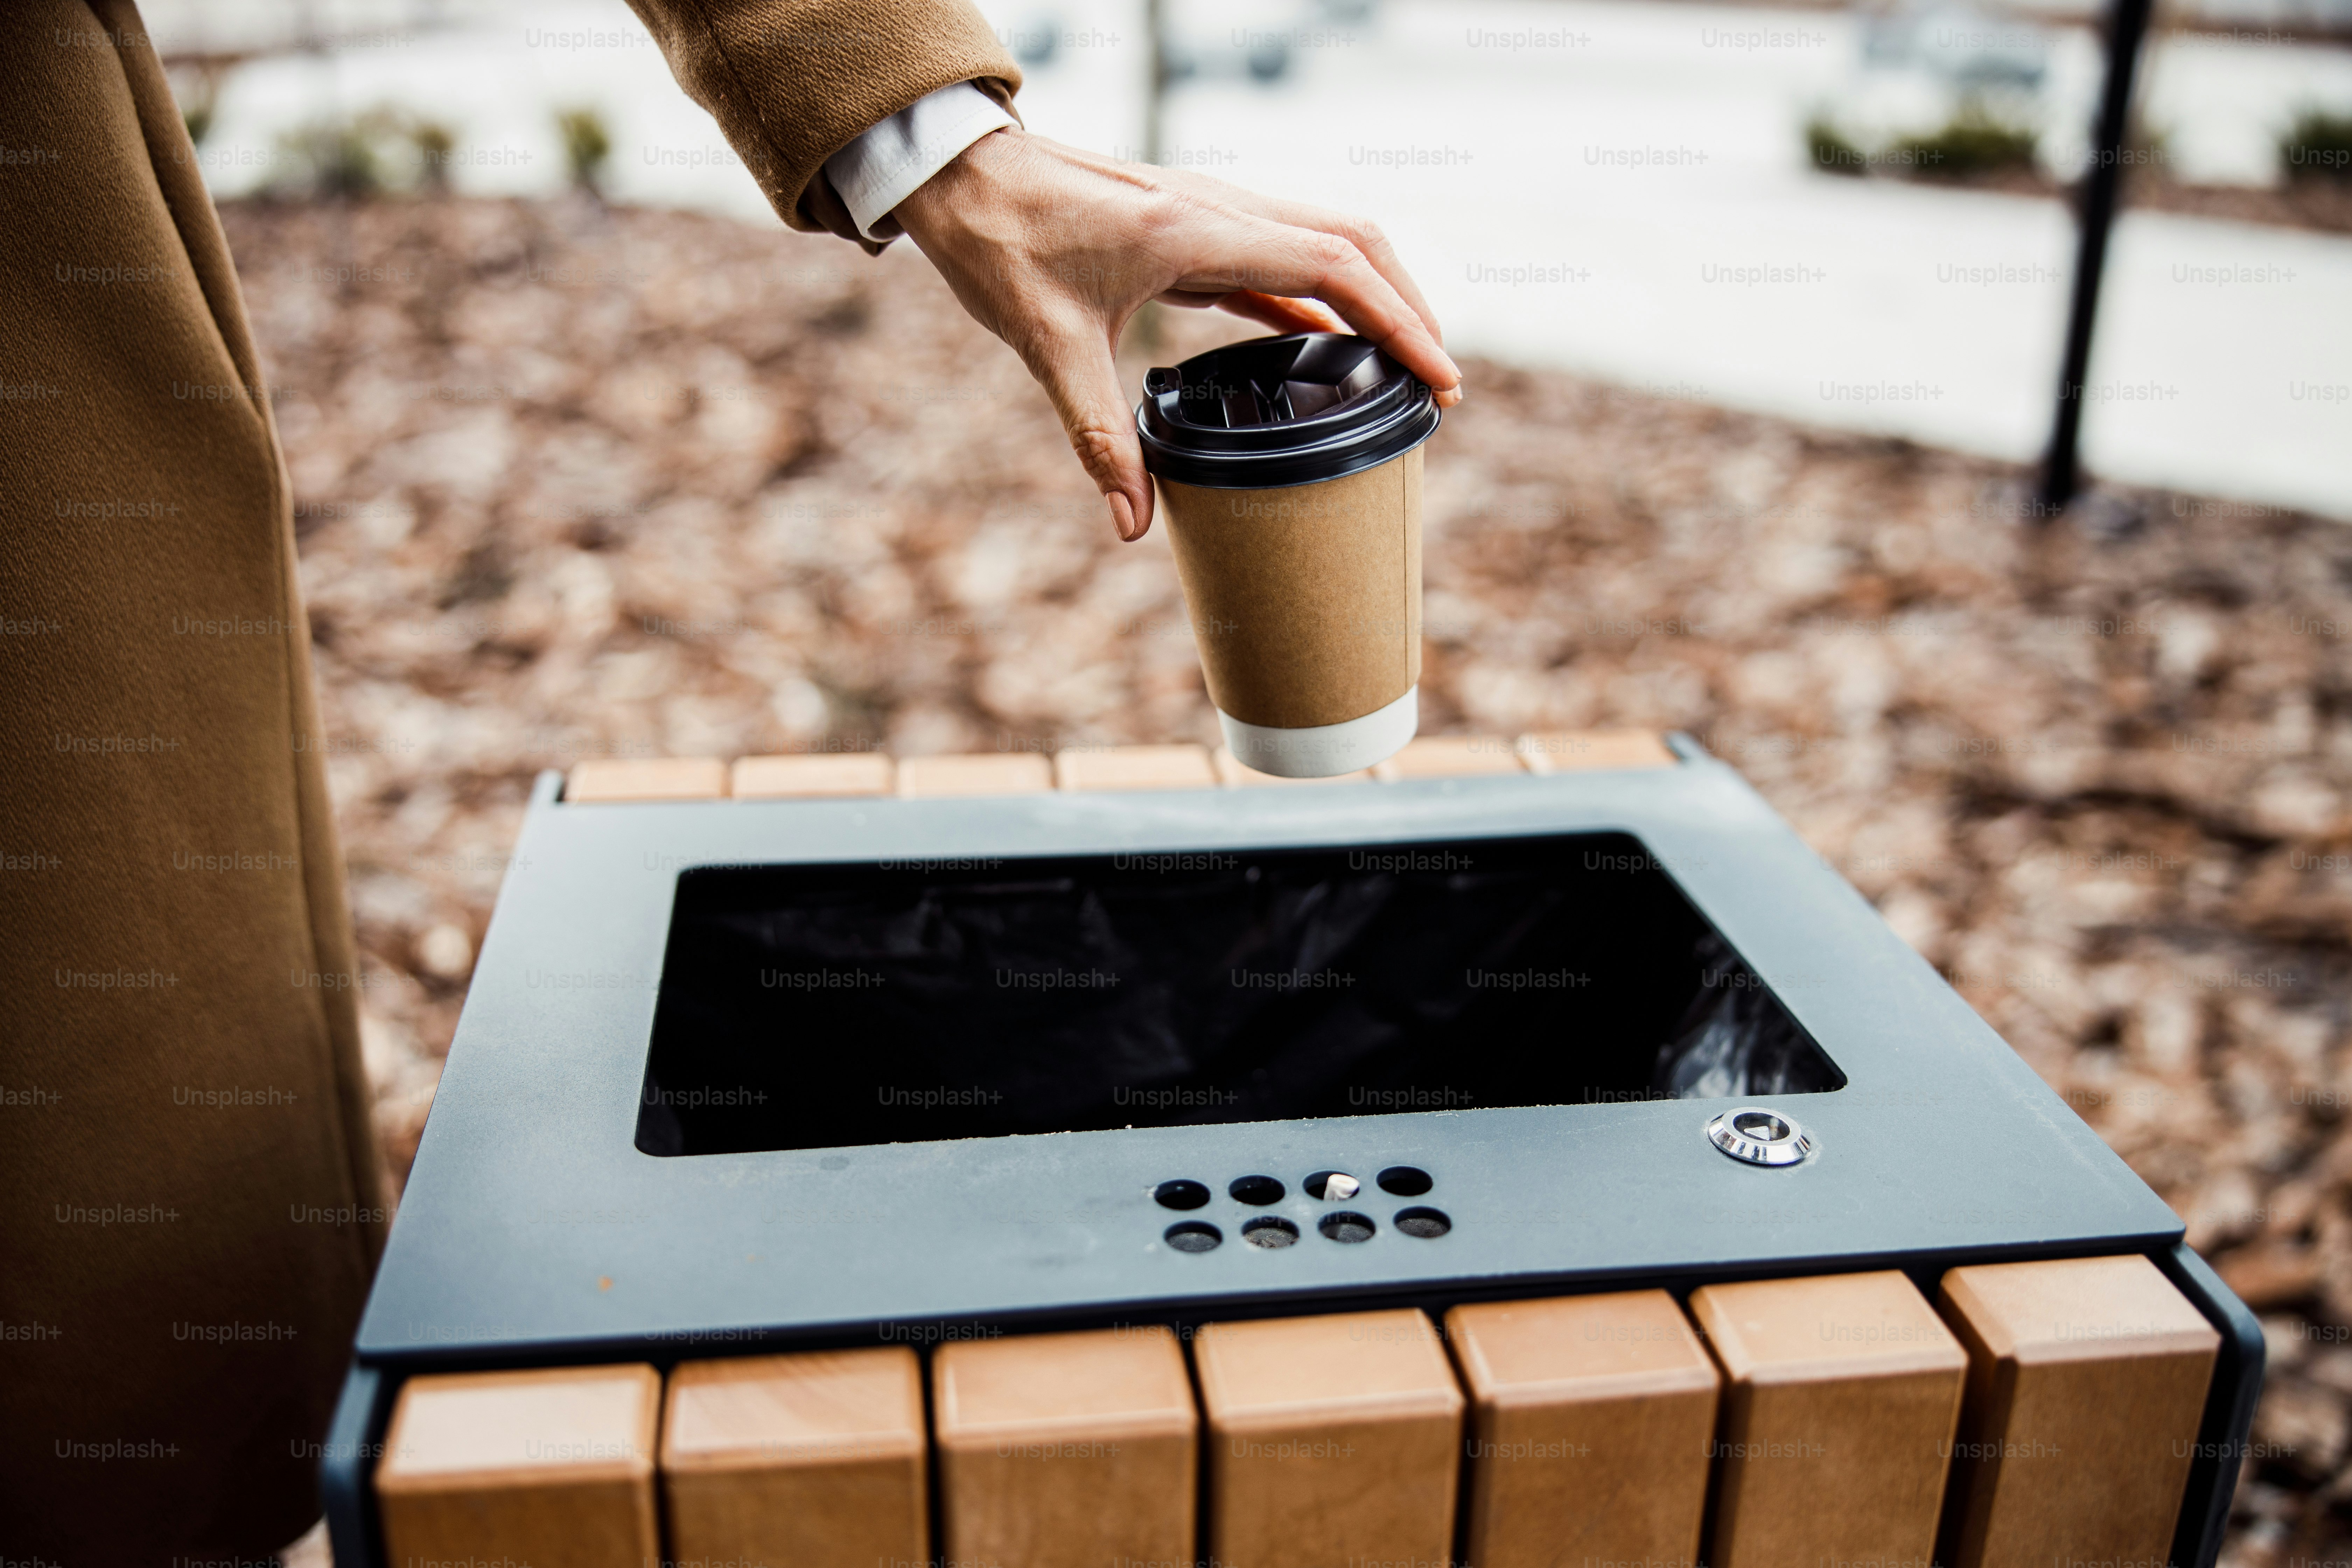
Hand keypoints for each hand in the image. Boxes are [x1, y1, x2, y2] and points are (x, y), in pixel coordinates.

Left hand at [891, 128, 1461, 541]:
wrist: (961, 177)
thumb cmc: (1000, 246)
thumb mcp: (1047, 347)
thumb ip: (1098, 436)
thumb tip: (1132, 525)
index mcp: (1195, 233)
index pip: (1332, 268)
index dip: (1398, 321)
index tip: (1439, 376)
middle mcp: (1217, 208)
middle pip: (1352, 242)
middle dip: (1408, 307)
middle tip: (1440, 381)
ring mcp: (1209, 211)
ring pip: (1324, 239)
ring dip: (1373, 295)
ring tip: (1403, 364)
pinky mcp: (1194, 227)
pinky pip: (1277, 257)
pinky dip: (1318, 298)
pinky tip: (1330, 345)